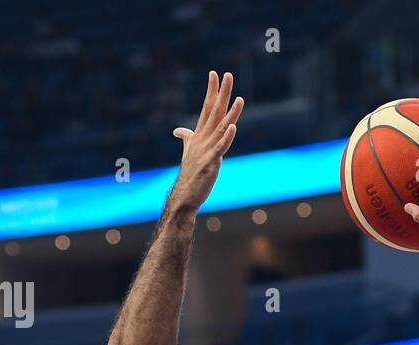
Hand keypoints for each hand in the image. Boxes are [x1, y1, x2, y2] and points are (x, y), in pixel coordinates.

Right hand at [169, 71, 244, 211]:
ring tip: (240, 98)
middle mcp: (203, 139)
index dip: (211, 91)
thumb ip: (186, 138)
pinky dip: (226, 138)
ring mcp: (207, 150)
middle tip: (227, 74)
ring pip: (221, 128)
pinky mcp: (211, 163)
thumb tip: (178, 130)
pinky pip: (220, 148)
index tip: (214, 74)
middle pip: (214, 112)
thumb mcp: (188, 152)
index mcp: (199, 135)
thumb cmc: (189, 174)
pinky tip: (233, 127)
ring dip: (230, 113)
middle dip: (221, 93)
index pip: (206, 108)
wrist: (184, 195)